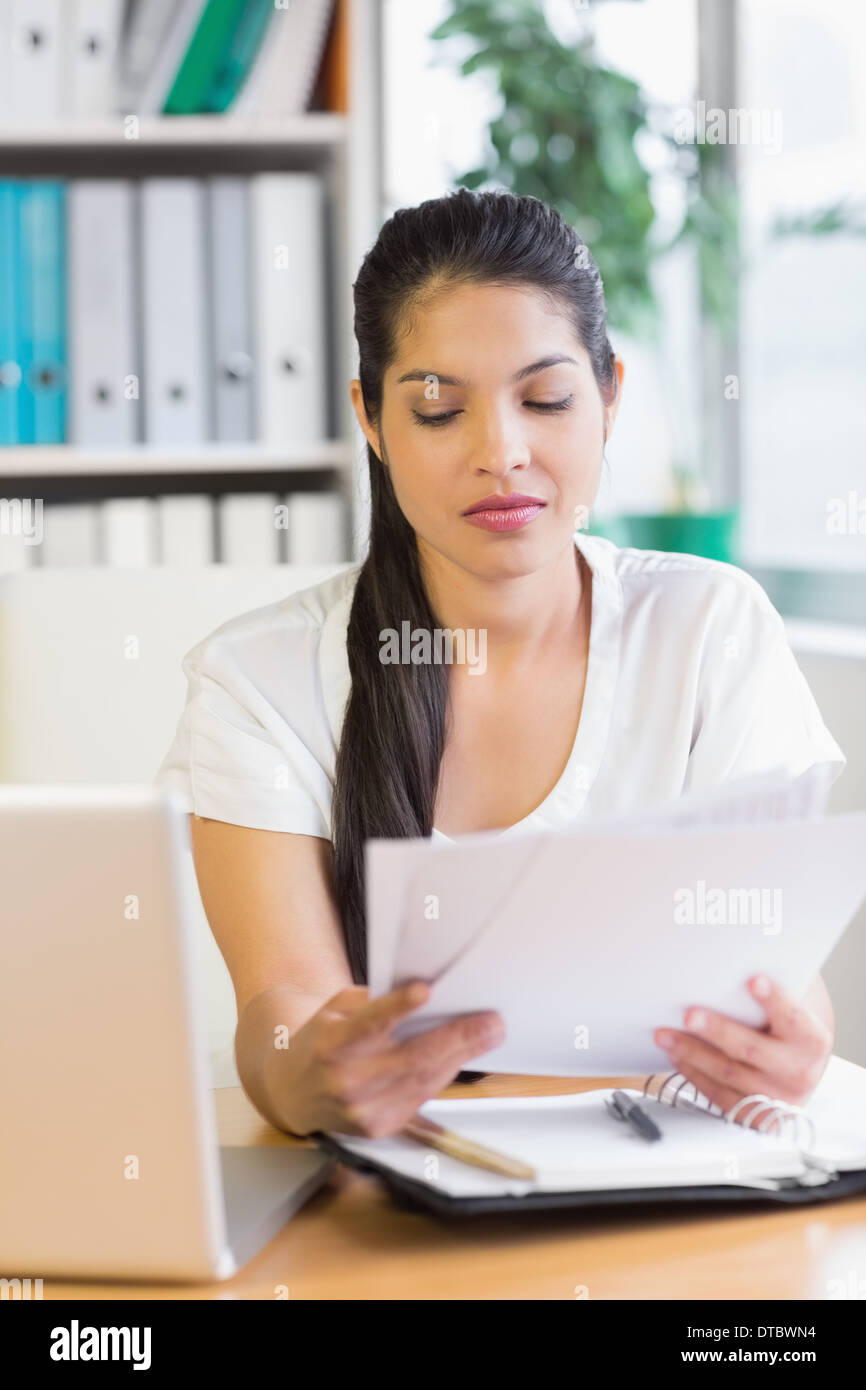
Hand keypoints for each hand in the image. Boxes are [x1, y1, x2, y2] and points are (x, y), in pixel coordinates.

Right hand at [278, 980, 504, 1138]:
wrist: (292, 1092)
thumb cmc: (320, 1041)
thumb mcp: (332, 1011)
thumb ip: (369, 1003)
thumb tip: (422, 993)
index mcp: (331, 1045)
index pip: (369, 1023)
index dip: (397, 1007)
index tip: (425, 990)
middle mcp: (346, 1081)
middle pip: (412, 1057)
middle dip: (458, 1037)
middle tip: (492, 1022)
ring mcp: (362, 1110)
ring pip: (423, 1080)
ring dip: (462, 1056)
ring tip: (489, 1035)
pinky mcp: (377, 1128)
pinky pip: (420, 1098)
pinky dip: (444, 1074)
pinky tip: (461, 1056)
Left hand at [653, 974, 832, 1126]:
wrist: (800, 1065)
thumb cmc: (788, 1022)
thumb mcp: (795, 997)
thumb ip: (777, 979)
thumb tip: (738, 953)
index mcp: (812, 1039)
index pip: (793, 1017)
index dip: (775, 1000)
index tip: (753, 979)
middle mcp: (798, 1072)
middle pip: (753, 1050)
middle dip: (718, 1030)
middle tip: (689, 1014)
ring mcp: (775, 1097)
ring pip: (728, 1075)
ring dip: (692, 1053)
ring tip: (665, 1034)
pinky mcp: (752, 1113)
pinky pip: (717, 1094)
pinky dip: (692, 1072)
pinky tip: (675, 1054)